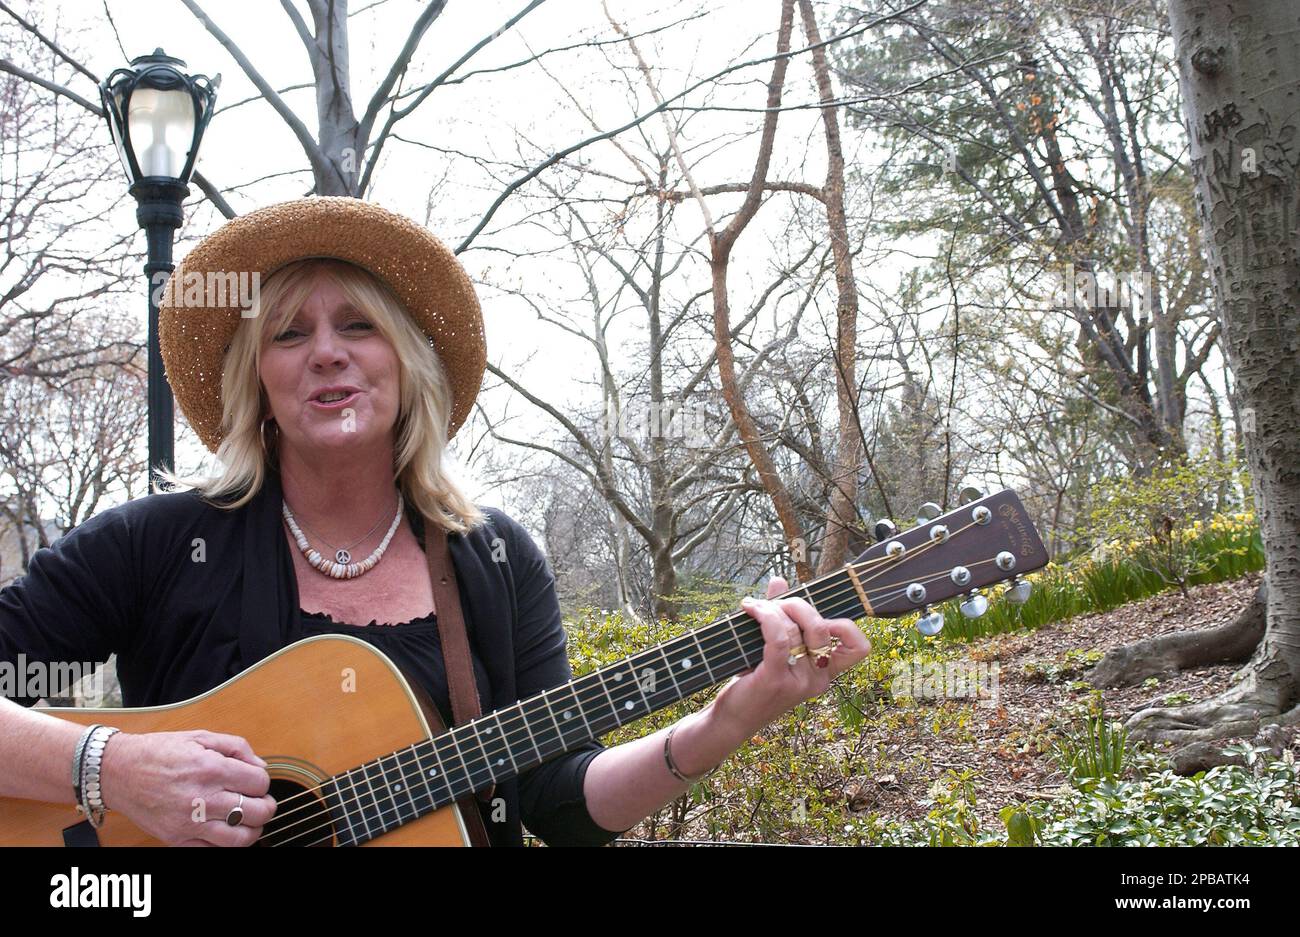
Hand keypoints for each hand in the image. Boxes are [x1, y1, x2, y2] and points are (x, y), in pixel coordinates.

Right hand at [99, 729, 275, 845]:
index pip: (259, 783)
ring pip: (240, 839)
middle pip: (256, 812)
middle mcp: (202, 798)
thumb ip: (237, 748)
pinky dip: (226, 843)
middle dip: (266, 806)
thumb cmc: (158, 752)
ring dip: (252, 829)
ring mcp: (189, 823)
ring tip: (249, 820)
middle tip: (262, 802)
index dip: (263, 781)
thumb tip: (261, 766)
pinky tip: (226, 829)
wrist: (118, 772)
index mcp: (211, 769)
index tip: (256, 780)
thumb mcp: (201, 737)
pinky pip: (213, 850)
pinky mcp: (176, 839)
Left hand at [711, 576, 870, 734]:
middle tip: (775, 604)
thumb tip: (780, 581)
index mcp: (825, 673)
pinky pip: (778, 638)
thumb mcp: (773, 650)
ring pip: (796, 629)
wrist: (732, 719)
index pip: (859, 647)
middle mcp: (817, 679)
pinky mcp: (775, 680)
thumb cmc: (754, 683)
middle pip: (821, 626)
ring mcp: (798, 682)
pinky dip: (764, 616)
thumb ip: (781, 615)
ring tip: (756, 607)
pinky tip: (750, 608)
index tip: (815, 615)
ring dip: (773, 609)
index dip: (845, 624)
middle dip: (797, 604)